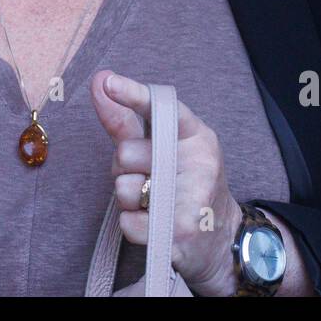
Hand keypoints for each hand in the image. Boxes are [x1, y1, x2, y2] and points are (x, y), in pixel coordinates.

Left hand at [90, 69, 243, 295]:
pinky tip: (154, 224)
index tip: (108, 82)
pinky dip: (132, 225)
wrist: (219, 240)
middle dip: (123, 168)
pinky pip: (127, 222)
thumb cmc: (185, 185)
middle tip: (145, 177)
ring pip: (124, 188)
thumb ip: (128, 121)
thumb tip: (100, 80)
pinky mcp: (181, 231)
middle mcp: (199, 161)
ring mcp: (192, 196)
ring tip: (152, 202)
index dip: (133, 95)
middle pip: (126, 153)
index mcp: (196, 135)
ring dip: (127, 199)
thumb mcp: (165, 149)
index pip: (163, 109)